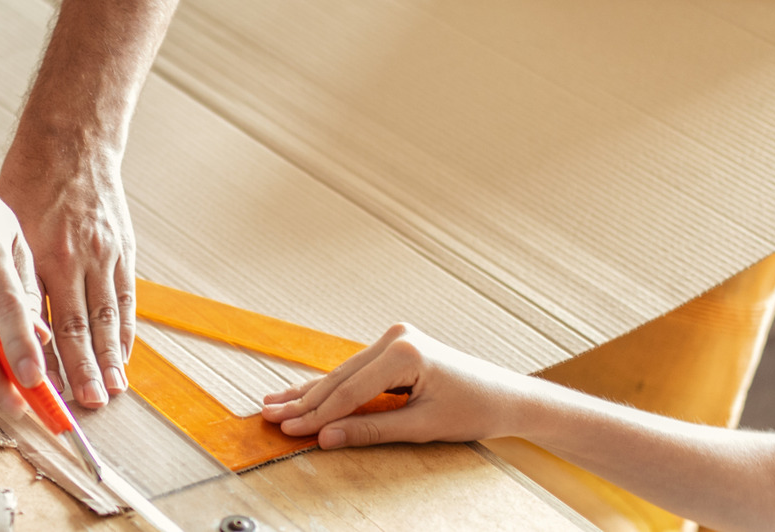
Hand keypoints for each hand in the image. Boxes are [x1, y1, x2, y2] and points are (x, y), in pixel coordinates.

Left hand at [0, 136, 134, 408]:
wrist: (73, 141)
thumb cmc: (31, 180)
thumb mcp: (8, 226)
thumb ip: (11, 275)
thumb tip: (5, 322)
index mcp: (44, 253)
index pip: (42, 319)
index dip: (43, 357)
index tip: (41, 388)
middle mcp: (78, 258)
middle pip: (80, 326)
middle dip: (83, 370)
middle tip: (86, 404)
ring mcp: (105, 254)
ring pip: (108, 317)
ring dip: (109, 358)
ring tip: (111, 389)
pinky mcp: (123, 248)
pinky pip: (126, 298)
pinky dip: (125, 329)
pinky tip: (122, 352)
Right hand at [260, 324, 527, 448]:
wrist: (505, 397)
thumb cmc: (474, 409)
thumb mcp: (421, 427)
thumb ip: (370, 430)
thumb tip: (326, 438)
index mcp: (404, 352)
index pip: (349, 392)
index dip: (316, 415)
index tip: (288, 431)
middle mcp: (396, 337)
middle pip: (340, 378)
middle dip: (304, 402)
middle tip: (269, 418)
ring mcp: (395, 339)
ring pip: (343, 373)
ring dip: (311, 393)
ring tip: (274, 405)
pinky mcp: (396, 348)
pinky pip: (357, 372)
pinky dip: (333, 387)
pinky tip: (304, 394)